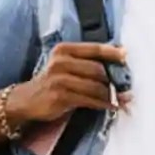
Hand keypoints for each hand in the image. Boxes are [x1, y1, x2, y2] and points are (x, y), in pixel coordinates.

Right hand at [8, 42, 130, 122]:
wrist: (26, 100)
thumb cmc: (53, 82)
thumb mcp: (65, 65)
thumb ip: (86, 62)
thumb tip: (118, 64)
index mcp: (64, 50)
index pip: (94, 48)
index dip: (112, 52)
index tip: (127, 56)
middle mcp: (61, 62)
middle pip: (98, 69)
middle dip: (115, 79)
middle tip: (128, 86)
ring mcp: (59, 79)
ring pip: (95, 86)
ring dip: (112, 94)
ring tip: (124, 99)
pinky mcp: (60, 96)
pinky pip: (90, 100)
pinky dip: (104, 104)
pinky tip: (112, 106)